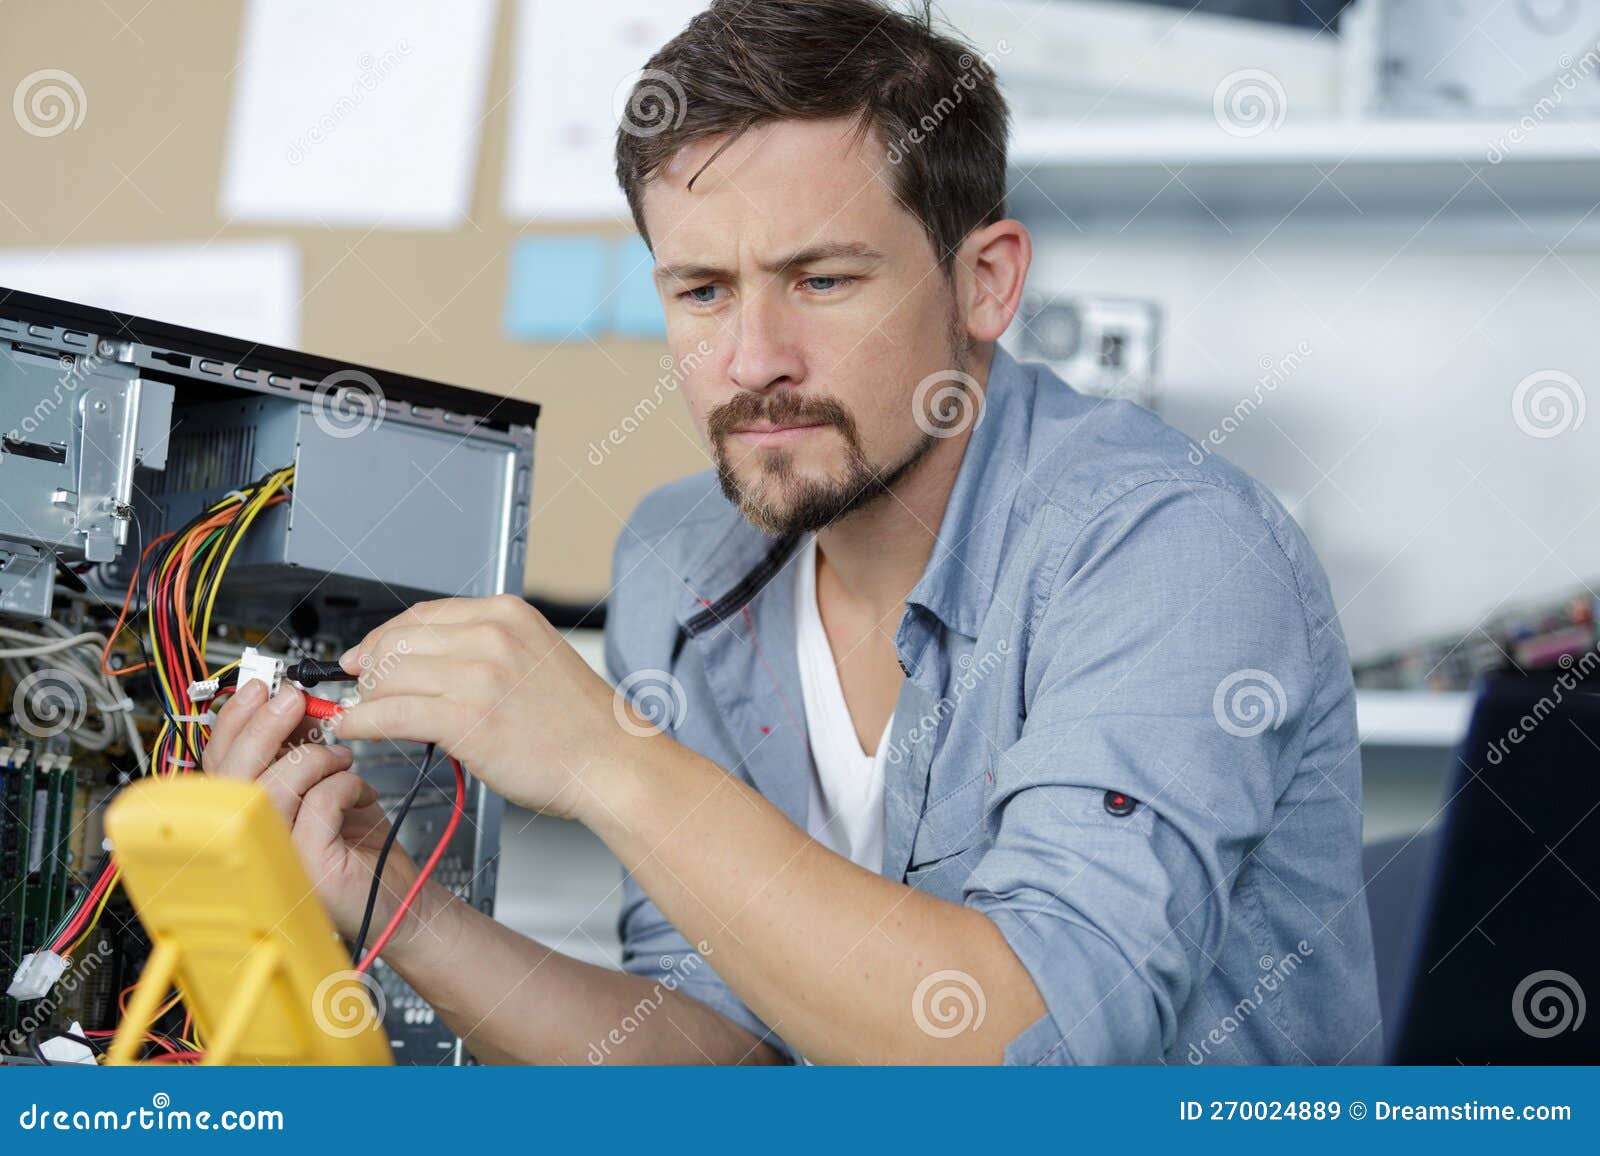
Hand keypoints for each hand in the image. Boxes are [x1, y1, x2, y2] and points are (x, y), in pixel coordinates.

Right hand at [203, 680, 455, 959]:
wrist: (400, 896)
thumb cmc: (358, 844)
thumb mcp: (321, 785)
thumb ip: (296, 751)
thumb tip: (288, 703)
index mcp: (242, 819)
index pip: (215, 767)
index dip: (232, 723)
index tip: (259, 689)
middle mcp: (248, 843)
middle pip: (230, 777)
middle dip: (263, 727)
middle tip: (293, 699)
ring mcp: (274, 860)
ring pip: (270, 788)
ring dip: (311, 757)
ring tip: (340, 758)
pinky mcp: (308, 869)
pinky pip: (317, 806)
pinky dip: (343, 785)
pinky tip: (359, 791)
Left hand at [329, 594, 641, 819]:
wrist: (612, 761)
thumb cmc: (580, 723)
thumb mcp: (536, 657)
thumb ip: (486, 650)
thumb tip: (425, 661)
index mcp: (507, 615)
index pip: (423, 615)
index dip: (383, 636)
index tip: (366, 655)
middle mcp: (491, 636)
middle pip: (398, 640)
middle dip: (368, 667)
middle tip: (358, 689)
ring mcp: (479, 676)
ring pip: (389, 675)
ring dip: (364, 697)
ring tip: (360, 714)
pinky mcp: (467, 720)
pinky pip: (391, 713)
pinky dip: (362, 721)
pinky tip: (356, 729)